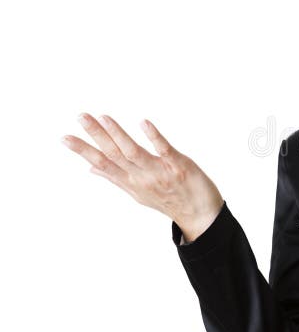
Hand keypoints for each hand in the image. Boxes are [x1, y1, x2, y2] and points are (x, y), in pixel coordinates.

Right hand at [62, 113, 223, 238]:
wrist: (200, 216)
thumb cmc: (169, 200)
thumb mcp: (138, 193)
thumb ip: (116, 178)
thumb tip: (91, 169)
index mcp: (130, 182)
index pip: (102, 164)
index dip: (83, 151)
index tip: (64, 137)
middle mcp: (141, 178)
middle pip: (114, 155)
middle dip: (95, 136)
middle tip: (80, 116)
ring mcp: (159, 172)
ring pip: (133, 152)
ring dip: (117, 133)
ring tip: (103, 117)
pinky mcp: (178, 166)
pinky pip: (164, 150)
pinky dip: (153, 137)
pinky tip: (143, 123)